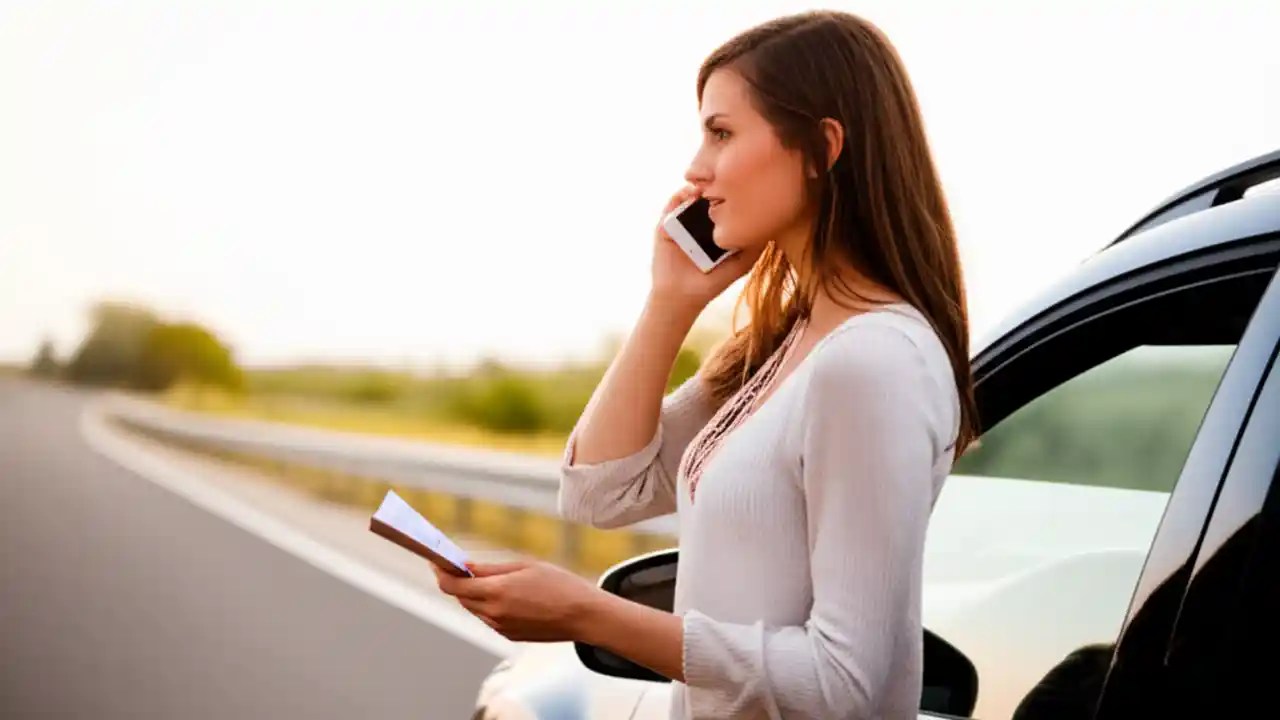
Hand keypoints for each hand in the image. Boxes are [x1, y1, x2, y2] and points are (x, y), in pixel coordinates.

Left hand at [432, 559, 601, 642]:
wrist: (584, 616)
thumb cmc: (559, 585)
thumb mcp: (524, 566)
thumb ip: (491, 569)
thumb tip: (466, 567)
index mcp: (496, 593)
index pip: (453, 586)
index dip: (440, 573)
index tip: (436, 561)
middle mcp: (494, 614)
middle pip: (461, 598)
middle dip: (456, 582)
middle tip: (458, 565)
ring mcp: (501, 627)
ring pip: (474, 608)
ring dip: (473, 594)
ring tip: (483, 578)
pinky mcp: (509, 635)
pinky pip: (489, 618)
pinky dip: (488, 605)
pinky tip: (504, 594)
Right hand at [651, 185, 762, 313]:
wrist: (682, 297)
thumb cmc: (712, 282)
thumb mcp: (740, 265)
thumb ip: (754, 249)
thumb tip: (773, 228)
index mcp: (716, 229)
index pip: (725, 205)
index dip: (733, 194)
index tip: (743, 184)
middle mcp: (699, 223)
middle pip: (707, 197)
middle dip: (714, 186)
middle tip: (723, 180)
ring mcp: (682, 223)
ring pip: (689, 197)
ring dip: (697, 187)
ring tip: (705, 186)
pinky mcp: (665, 226)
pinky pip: (671, 207)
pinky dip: (678, 197)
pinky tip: (688, 195)